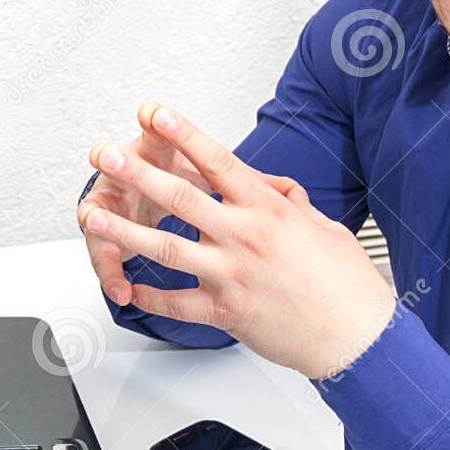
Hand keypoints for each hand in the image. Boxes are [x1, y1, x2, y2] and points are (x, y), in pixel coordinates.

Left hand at [81, 103, 396, 379]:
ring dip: (125, 231)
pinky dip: (148, 295)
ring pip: (166, 247)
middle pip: (180, 197)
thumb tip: (268, 185)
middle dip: (136, 173)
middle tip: (106, 156)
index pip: (217, 161)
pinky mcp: (225, 311)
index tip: (154, 115)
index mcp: (268, 209)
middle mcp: (245, 237)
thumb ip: (287, 200)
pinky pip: (176, 303)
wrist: (354, 334)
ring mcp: (231, 275)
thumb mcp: (321, 223)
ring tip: (95, 218)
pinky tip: (127, 287)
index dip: (182, 134)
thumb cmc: (344, 283)